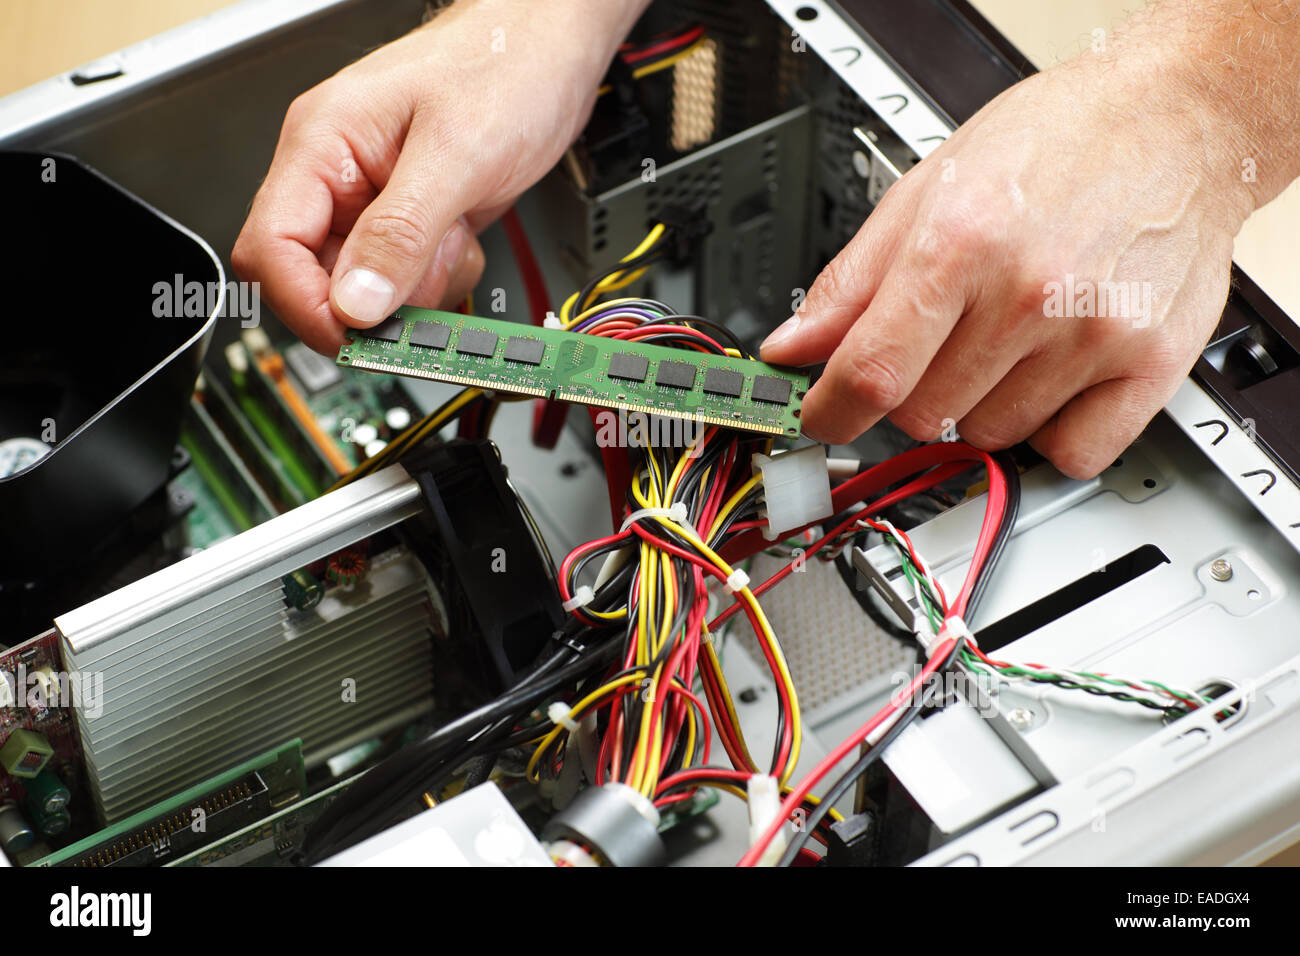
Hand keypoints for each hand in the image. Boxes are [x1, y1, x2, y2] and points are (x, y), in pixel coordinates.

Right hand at [233, 0, 645, 354]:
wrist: (555, 48)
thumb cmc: (505, 64)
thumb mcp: (457, 153)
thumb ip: (402, 231)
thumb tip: (356, 302)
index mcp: (322, 144)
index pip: (271, 246)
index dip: (305, 303)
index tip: (353, 336)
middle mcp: (339, 175)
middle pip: (315, 277)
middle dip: (373, 296)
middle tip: (424, 283)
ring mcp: (375, 200)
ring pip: (367, 287)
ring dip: (415, 286)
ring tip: (454, 240)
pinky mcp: (413, 219)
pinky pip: (408, 277)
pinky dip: (440, 276)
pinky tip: (464, 237)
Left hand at [761, 51, 1255, 478]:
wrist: (1177, 117)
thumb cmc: (1057, 141)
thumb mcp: (928, 187)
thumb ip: (853, 280)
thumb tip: (792, 347)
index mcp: (960, 242)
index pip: (871, 371)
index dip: (829, 410)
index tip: (821, 417)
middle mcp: (1028, 293)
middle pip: (924, 414)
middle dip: (913, 390)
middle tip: (941, 342)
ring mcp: (1093, 333)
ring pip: (991, 434)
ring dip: (982, 405)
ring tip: (1011, 337)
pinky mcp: (1151, 362)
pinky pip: (1072, 453)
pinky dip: (1053, 432)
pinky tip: (1053, 378)